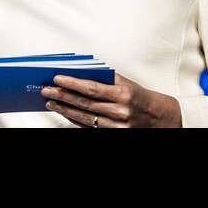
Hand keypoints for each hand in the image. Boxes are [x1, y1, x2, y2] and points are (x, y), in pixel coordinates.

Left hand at [41, 72, 181, 127]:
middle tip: (46, 90)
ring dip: (65, 109)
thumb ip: (105, 78)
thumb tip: (80, 72)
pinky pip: (90, 128)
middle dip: (63, 96)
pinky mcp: (115, 135)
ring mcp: (118, 126)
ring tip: (50, 101)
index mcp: (123, 94)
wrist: (161, 118)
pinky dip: (75, 120)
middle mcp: (120, 112)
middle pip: (85, 104)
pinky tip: (64, 112)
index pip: (92, 88)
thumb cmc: (142, 98)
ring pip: (85, 118)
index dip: (72, 83)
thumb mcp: (127, 84)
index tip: (57, 78)